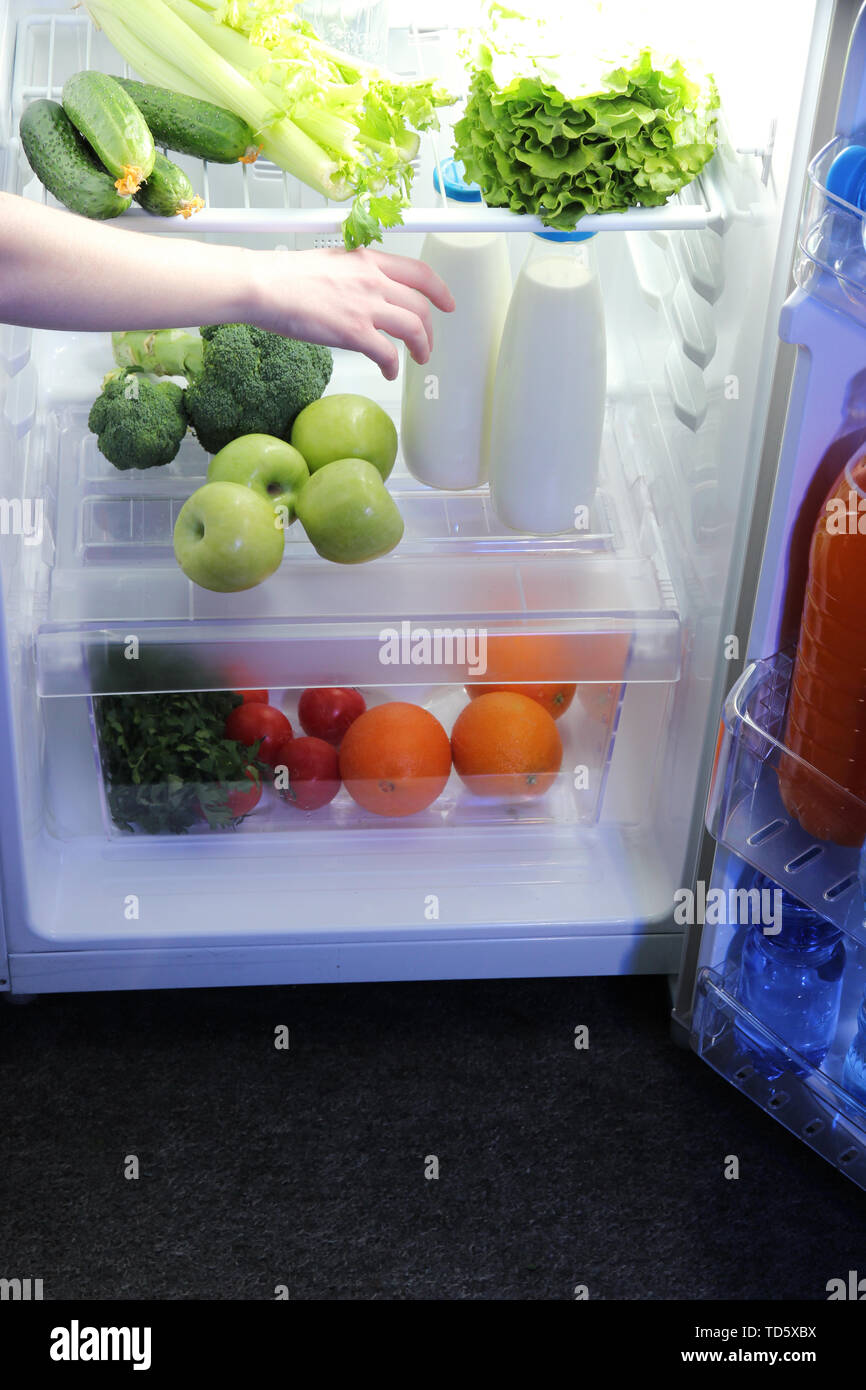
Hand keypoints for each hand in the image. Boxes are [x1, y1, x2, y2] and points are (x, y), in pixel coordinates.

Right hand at [251, 245, 455, 379]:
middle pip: (420, 306)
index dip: (440, 290)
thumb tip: (363, 292)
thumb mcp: (331, 261)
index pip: (419, 273)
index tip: (447, 303)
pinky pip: (388, 354)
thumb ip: (355, 275)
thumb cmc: (286, 276)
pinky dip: (393, 367)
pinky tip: (389, 373)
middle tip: (426, 343)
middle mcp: (374, 280)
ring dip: (421, 348)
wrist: (265, 285)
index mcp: (369, 260)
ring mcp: (366, 306)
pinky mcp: (354, 332)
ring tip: (418, 359)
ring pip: (414, 329)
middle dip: (430, 330)